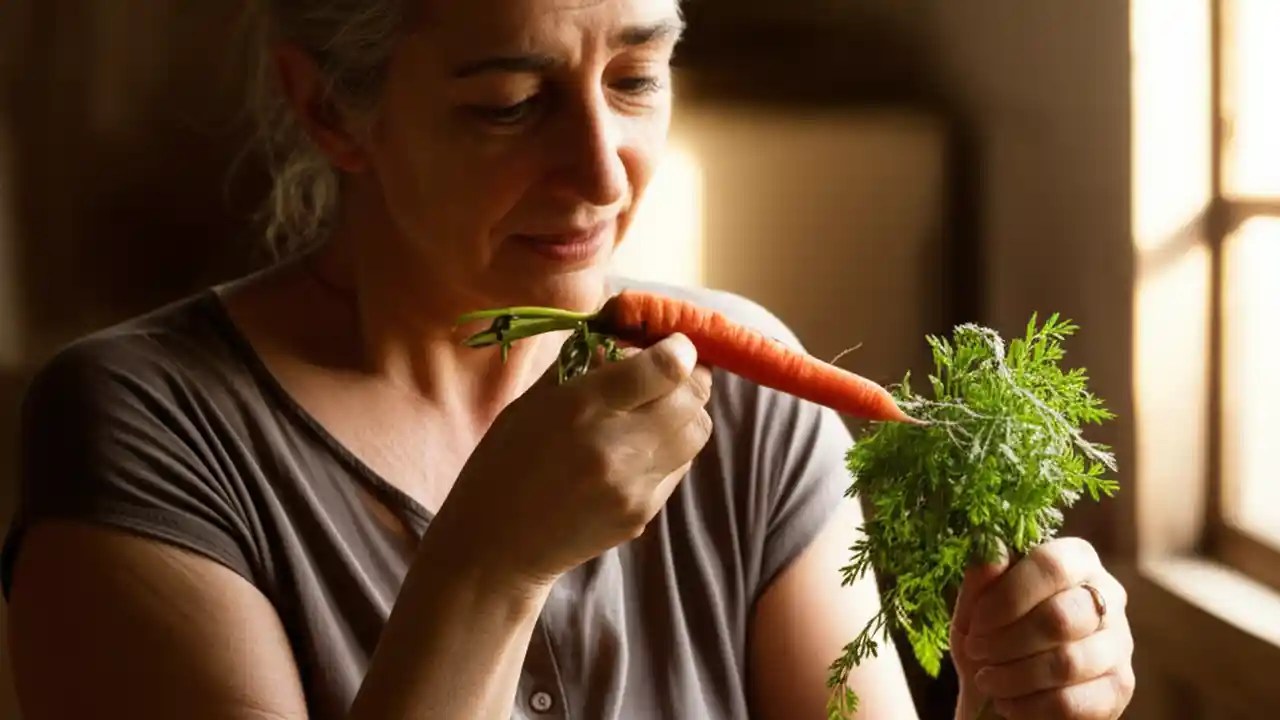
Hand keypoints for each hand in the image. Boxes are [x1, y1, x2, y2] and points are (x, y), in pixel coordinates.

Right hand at [437, 333, 713, 589]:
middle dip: (689, 379)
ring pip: (697, 432)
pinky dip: (671, 448)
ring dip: (686, 413)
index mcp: (582, 407)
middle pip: (693, 398)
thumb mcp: (533, 400)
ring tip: (657, 410)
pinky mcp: (643, 514)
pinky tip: (638, 449)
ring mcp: (634, 485)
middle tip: (670, 375)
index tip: (674, 344)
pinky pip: (679, 467)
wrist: (497, 544)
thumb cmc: (506, 461)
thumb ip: (583, 364)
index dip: (679, 348)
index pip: (664, 367)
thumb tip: (628, 338)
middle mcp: (616, 446)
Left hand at [950, 538, 1134, 719]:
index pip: (1051, 565)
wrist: (1002, 689)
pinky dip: (1030, 706)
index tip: (976, 624)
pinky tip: (1007, 703)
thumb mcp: (975, 605)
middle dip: (1007, 641)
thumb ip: (982, 577)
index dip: (1008, 597)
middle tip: (976, 652)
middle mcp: (1108, 595)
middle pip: (1061, 617)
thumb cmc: (991, 635)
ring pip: (1068, 662)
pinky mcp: (1119, 687)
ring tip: (986, 680)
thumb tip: (991, 546)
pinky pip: (1073, 701)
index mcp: (1075, 559)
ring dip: (1014, 676)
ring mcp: (1120, 643)